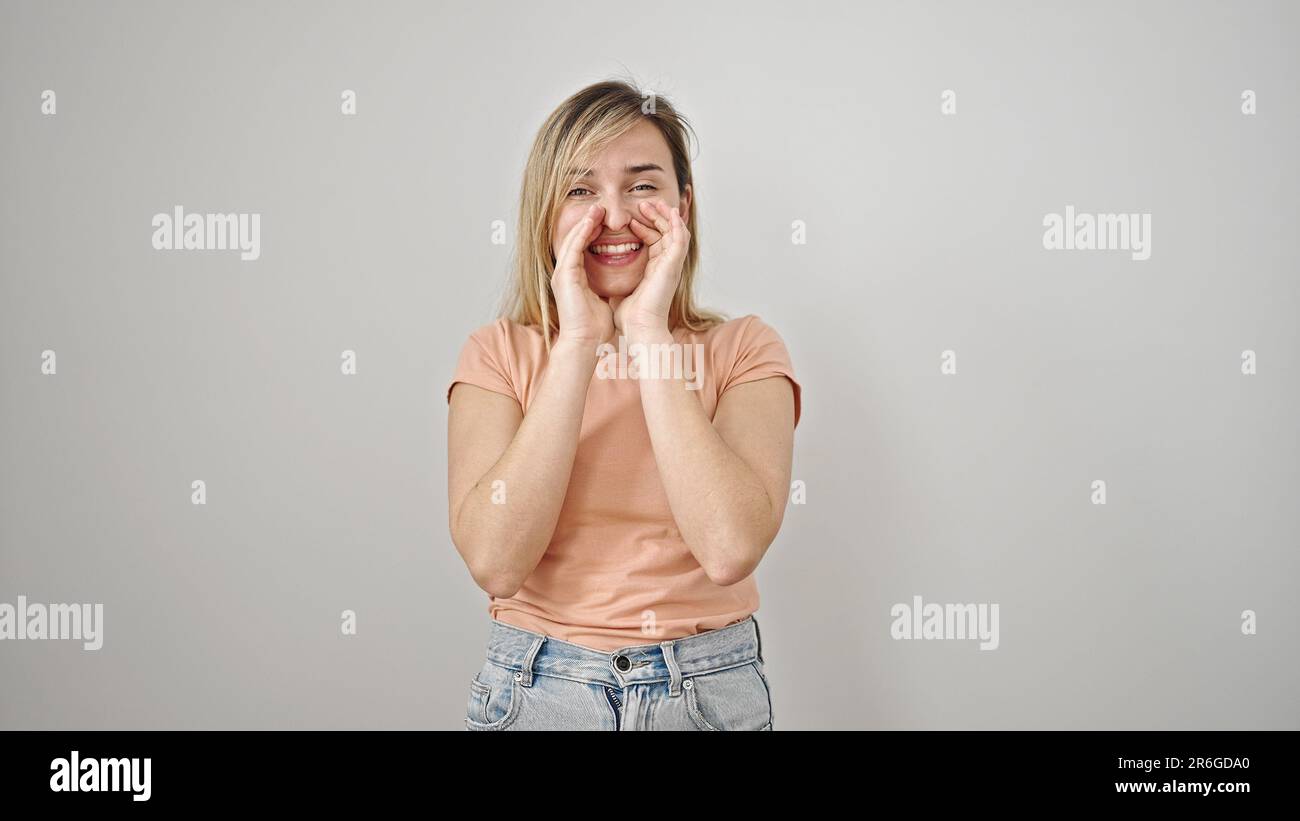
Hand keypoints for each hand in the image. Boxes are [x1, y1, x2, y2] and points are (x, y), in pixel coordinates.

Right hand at [551, 204, 615, 348]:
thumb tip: (616, 282)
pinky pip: (573, 248)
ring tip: (597, 209)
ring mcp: (562, 273)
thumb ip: (604, 286)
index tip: (605, 221)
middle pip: (575, 239)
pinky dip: (583, 233)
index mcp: (573, 277)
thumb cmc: (595, 327)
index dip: (592, 232)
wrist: (585, 342)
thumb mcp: (602, 299)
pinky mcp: (564, 275)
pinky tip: (593, 221)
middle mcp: (564, 273)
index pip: (582, 247)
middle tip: (600, 208)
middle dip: (587, 222)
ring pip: (572, 239)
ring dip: (585, 222)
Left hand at [613, 199, 689, 341]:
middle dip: (655, 216)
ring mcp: (672, 265)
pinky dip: (677, 223)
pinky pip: (681, 238)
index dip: (644, 227)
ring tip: (654, 202)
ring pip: (676, 231)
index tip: (630, 219)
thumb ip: (618, 278)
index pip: (654, 241)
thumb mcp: (621, 288)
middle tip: (643, 203)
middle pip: (666, 232)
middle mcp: (666, 266)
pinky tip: (670, 211)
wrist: (638, 327)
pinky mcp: (674, 265)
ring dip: (665, 215)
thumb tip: (605, 276)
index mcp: (655, 270)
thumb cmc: (629, 316)